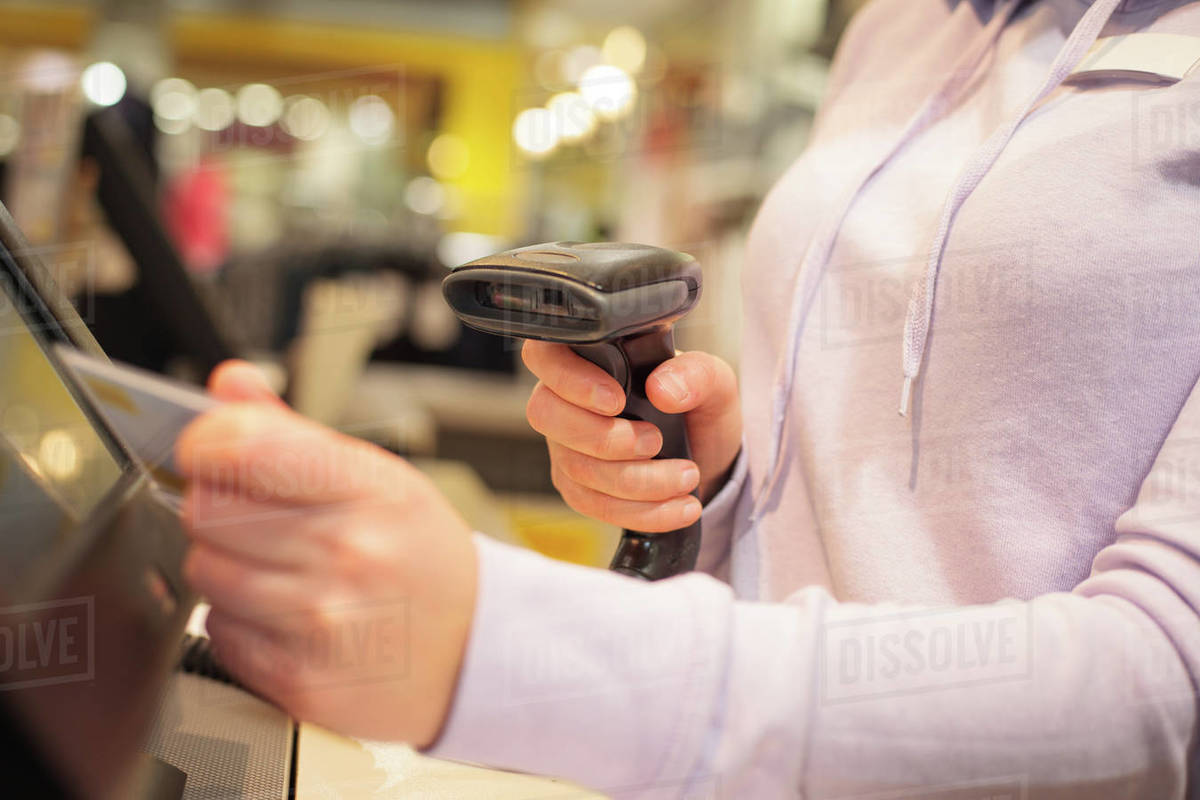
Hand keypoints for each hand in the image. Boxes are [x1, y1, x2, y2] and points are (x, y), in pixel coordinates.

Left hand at [176, 361, 476, 745]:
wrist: (473, 651)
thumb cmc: (420, 558)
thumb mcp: (379, 480)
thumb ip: (291, 431)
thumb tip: (228, 383)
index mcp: (370, 488)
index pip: (243, 446)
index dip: (206, 442)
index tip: (208, 449)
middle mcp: (348, 551)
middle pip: (206, 509)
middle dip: (216, 507)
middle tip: (252, 517)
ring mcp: (322, 618)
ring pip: (203, 571)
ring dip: (225, 567)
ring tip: (277, 571)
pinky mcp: (297, 677)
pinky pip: (216, 629)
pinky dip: (237, 621)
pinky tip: (284, 616)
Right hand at [522, 341, 740, 531]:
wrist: (707, 457)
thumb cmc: (698, 408)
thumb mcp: (714, 382)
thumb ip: (696, 374)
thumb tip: (661, 390)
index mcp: (591, 359)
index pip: (546, 355)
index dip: (570, 379)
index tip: (616, 400)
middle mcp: (567, 400)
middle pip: (547, 416)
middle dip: (605, 438)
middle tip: (656, 440)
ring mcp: (567, 446)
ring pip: (577, 467)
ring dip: (639, 480)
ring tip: (686, 476)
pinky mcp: (579, 487)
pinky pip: (595, 505)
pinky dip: (643, 511)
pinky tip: (680, 506)